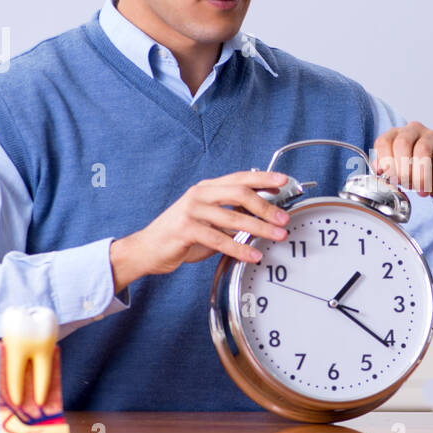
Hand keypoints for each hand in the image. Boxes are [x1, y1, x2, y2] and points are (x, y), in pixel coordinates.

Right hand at [110, 170, 289, 293]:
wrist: (147, 249)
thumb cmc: (181, 235)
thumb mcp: (209, 220)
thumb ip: (231, 215)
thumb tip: (263, 216)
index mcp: (207, 188)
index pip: (240, 178)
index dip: (263, 178)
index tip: (284, 180)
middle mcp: (199, 194)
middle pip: (240, 193)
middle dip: (266, 206)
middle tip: (283, 218)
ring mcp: (191, 210)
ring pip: (233, 217)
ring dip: (259, 228)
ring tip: (276, 236)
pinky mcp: (185, 229)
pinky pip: (219, 239)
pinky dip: (239, 248)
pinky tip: (252, 254)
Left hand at [371, 122, 432, 198]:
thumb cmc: (417, 165)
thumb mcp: (399, 168)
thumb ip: (387, 168)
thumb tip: (379, 170)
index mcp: (395, 134)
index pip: (384, 142)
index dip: (385, 162)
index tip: (390, 179)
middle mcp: (412, 131)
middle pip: (402, 143)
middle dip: (402, 169)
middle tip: (406, 185)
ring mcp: (431, 136)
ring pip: (422, 150)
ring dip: (420, 175)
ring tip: (421, 191)